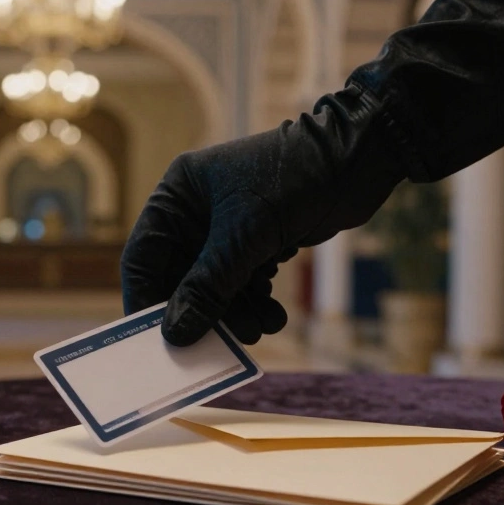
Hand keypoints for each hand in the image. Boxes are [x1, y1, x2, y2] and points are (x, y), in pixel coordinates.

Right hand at [121, 85, 405, 345]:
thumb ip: (208, 286)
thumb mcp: (245, 235)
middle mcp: (197, 211)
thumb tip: (175, 332)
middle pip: (181, 278)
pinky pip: (244, 284)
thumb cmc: (294, 179)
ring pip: (216, 287)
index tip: (154, 340)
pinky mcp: (258, 241)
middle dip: (201, 312)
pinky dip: (256, 303)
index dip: (146, 299)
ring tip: (258, 331)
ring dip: (234, 314)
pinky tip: (273, 317)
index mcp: (178, 194)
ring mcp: (228, 228)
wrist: (359, 158)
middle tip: (216, 346)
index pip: (144, 256)